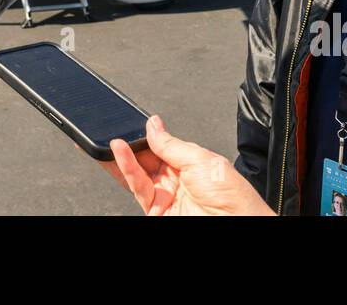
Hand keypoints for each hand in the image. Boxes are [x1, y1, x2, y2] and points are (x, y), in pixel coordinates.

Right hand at [98, 115, 274, 215]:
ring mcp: (164, 195)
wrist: (235, 224)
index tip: (131, 122)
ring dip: (122, 155)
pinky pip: (136, 186)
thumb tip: (153, 124)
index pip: (160, 145)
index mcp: (189, 163)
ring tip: (110, 139)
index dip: (146, 134)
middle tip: (116, 129)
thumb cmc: (231, 197)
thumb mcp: (201, 159)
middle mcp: (175, 179)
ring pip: (136, 172)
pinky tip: (119, 151)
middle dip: (130, 144)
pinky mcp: (155, 211)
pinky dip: (125, 168)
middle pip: (145, 158)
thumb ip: (171, 144)